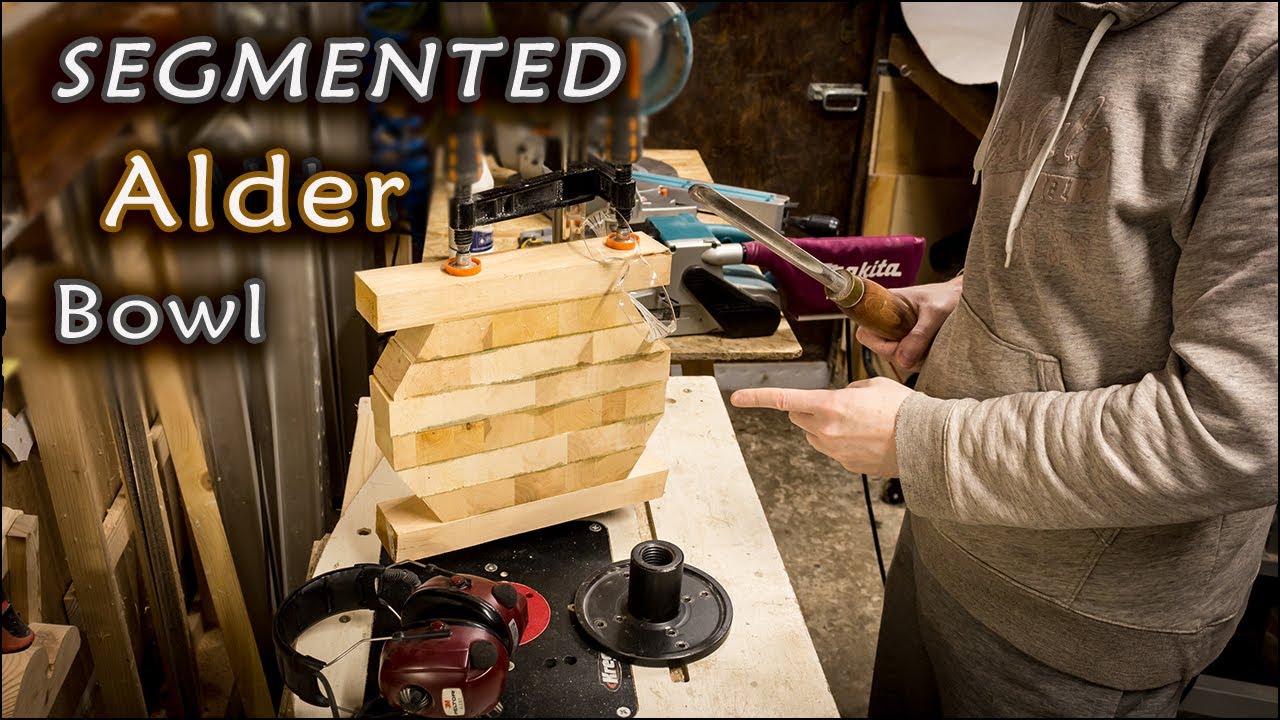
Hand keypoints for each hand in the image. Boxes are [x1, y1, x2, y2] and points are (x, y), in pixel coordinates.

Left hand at [729, 377, 913, 476]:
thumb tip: (840, 400)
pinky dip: (843, 442)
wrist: (924, 441)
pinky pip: (834, 449)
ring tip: (859, 422)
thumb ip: (847, 391)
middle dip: (808, 409)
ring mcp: (835, 451)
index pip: (784, 400)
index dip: (756, 398)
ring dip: (825, 426)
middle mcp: (827, 431)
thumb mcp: (871, 385)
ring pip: (815, 435)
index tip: (736, 397)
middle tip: (834, 405)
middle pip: (798, 417)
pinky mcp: (847, 465)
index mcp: (829, 406)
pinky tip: (867, 437)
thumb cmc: (902, 409)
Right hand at [856, 276, 962, 371]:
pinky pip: (907, 359)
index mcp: (885, 305)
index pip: (866, 333)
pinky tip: (933, 347)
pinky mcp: (909, 342)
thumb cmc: (950, 297)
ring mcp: (898, 333)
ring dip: (913, 358)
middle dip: (901, 354)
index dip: (881, 344)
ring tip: (932, 343)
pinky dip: (920, 358)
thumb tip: (902, 361)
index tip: (903, 343)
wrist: (966, 297)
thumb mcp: (935, 314)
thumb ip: (919, 336)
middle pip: (881, 349)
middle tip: (925, 345)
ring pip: (895, 356)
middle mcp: (887, 321)